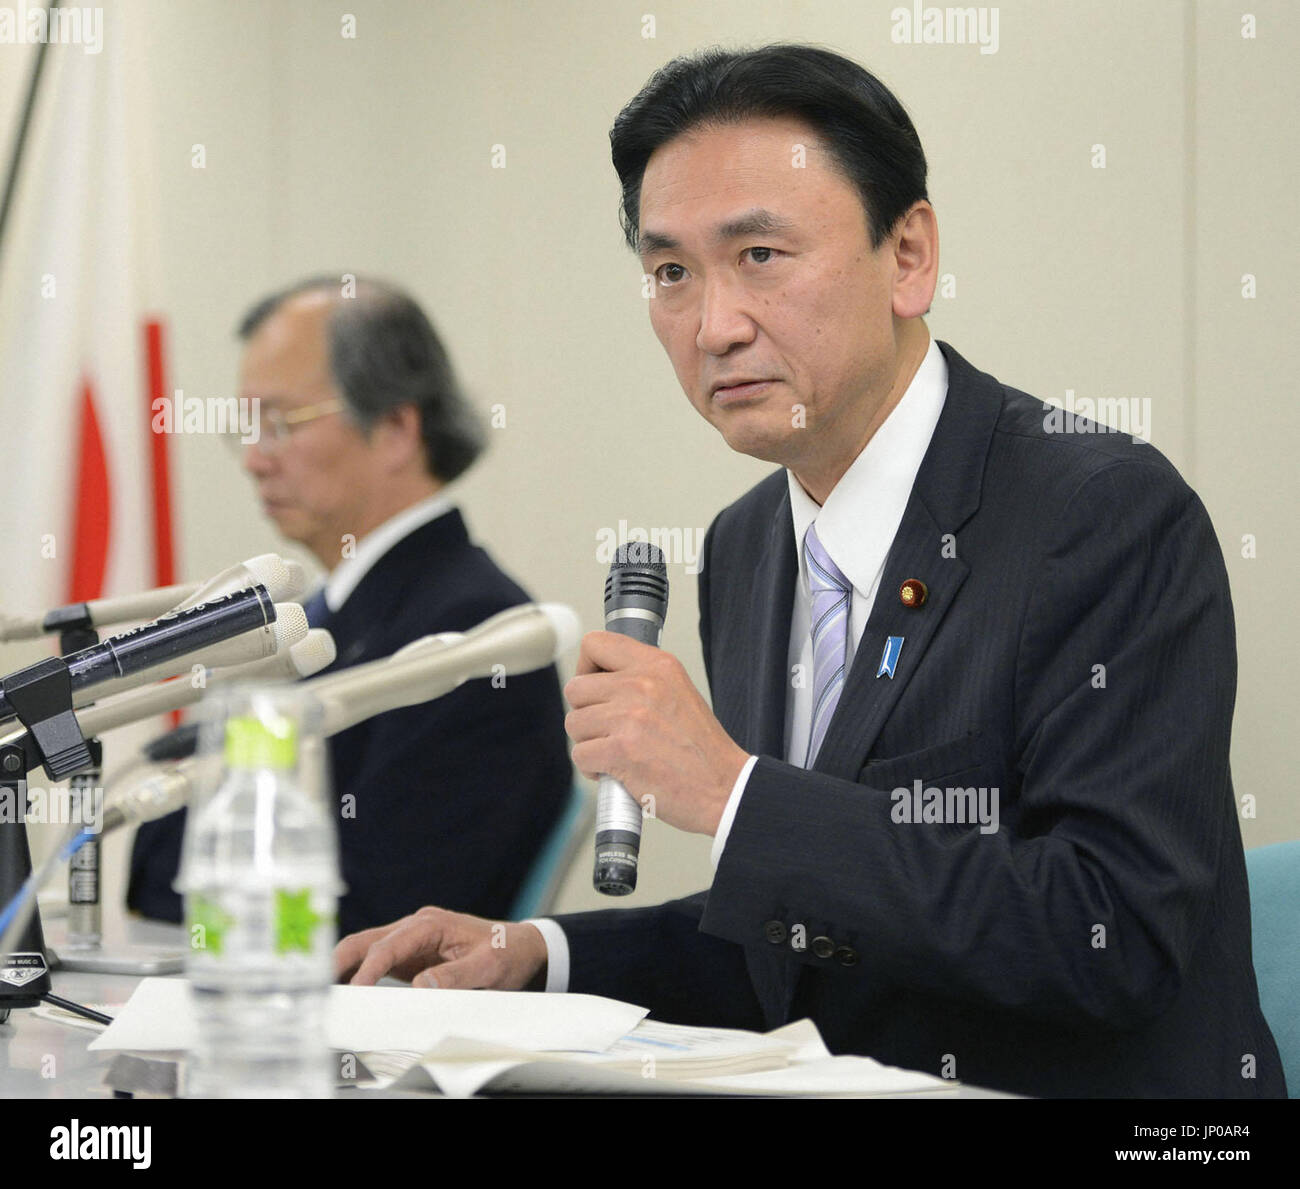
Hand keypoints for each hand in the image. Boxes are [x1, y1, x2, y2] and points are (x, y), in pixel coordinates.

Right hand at [333, 907, 547, 989]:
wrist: (521, 947)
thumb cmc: (506, 953)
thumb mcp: (488, 967)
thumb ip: (455, 976)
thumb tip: (421, 985)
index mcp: (431, 924)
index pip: (389, 945)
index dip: (370, 969)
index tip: (357, 990)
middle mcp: (416, 927)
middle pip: (368, 940)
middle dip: (340, 960)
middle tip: (317, 985)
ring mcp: (411, 940)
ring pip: (368, 949)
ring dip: (346, 968)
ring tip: (324, 991)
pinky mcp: (411, 955)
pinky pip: (379, 962)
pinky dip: (360, 974)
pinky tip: (347, 991)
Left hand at [564, 630, 748, 835]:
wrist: (725, 788)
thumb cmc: (702, 750)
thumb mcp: (679, 692)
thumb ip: (642, 679)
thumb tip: (599, 680)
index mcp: (658, 665)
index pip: (596, 644)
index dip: (586, 670)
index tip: (597, 691)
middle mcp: (642, 684)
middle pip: (576, 688)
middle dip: (586, 714)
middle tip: (608, 731)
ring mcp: (630, 716)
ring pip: (574, 723)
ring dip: (588, 743)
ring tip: (616, 753)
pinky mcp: (620, 750)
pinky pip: (580, 754)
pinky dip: (592, 768)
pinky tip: (616, 772)